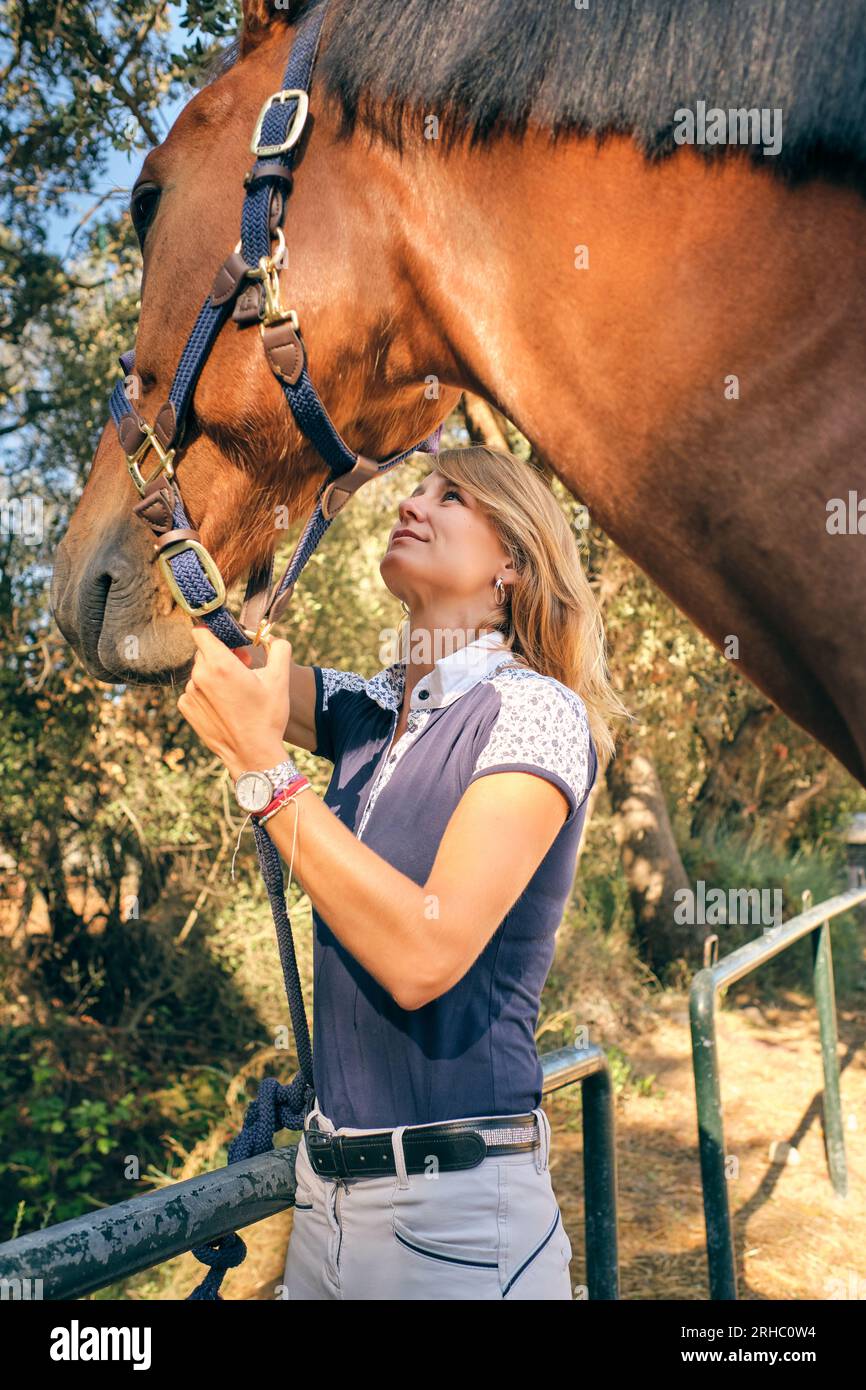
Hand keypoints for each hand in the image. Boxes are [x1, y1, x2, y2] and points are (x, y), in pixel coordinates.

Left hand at [177, 625, 291, 780]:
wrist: (253, 755)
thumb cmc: (267, 716)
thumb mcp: (280, 679)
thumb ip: (279, 648)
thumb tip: (272, 637)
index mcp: (220, 664)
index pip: (200, 630)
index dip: (214, 631)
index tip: (228, 640)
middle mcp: (199, 676)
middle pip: (204, 652)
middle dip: (222, 655)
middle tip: (243, 669)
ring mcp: (190, 694)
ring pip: (200, 672)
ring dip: (215, 676)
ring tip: (236, 692)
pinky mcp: (186, 710)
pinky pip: (194, 691)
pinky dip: (206, 693)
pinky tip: (225, 706)